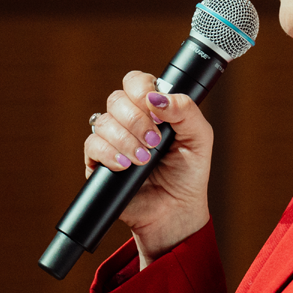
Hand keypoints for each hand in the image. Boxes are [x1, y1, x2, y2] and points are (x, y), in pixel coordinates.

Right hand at [82, 69, 212, 263]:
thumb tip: (157, 97)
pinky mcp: (98, 161)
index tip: (155, 106)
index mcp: (153, 108)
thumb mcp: (199, 138)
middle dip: (136, 120)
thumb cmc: (188, 172)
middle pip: (117, 100)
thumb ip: (185, 111)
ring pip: (103, 122)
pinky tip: (125, 165)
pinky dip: (109, 153)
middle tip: (154, 141)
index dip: (141, 88)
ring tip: (144, 159)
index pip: (136, 82)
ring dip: (126, 139)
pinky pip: (92, 146)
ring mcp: (112, 139)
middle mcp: (130, 120)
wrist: (174, 210)